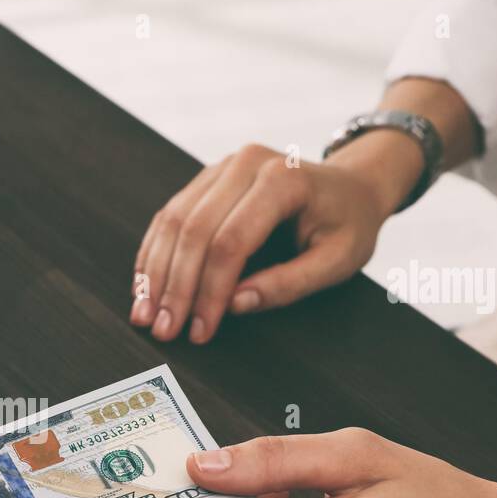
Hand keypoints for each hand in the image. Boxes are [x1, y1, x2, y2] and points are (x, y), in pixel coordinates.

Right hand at [131, 141, 398, 343]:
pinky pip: (169, 217)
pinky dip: (154, 254)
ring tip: (144, 316)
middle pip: (194, 231)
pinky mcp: (206, 180)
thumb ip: (289, 284)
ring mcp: (221, 168)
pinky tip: (145, 287)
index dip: (210, 292)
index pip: (231, 242)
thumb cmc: (349, 225)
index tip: (200, 332)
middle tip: (163, 331)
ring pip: (173, 222)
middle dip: (175, 287)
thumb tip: (234, 306)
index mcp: (283, 179)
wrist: (352, 185)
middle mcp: (245, 164)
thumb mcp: (338, 261)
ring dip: (154, 273)